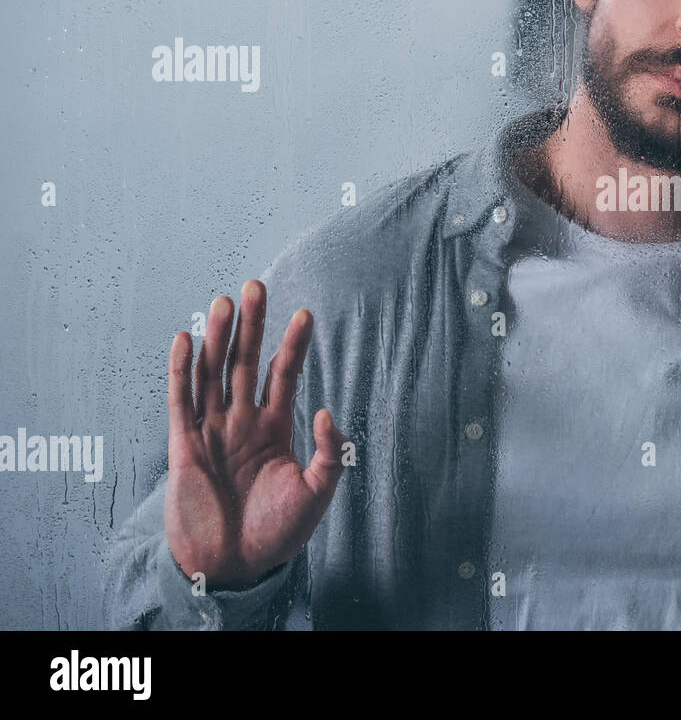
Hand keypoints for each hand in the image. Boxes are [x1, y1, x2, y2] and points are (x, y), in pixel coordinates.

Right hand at [165, 280, 348, 589]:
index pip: (283, 375)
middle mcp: (242, 421)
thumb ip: (327, 453)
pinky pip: (180, 401)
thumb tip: (326, 411)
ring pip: (213, 373)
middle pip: (245, 362)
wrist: (235, 567)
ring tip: (224, 301)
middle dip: (251, 325)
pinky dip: (182, 371)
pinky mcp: (183, 446)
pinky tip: (186, 340)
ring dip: (217, 338)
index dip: (293, 345)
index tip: (306, 314)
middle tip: (256, 285)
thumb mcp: (316, 493)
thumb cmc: (277, 532)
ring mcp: (212, 430)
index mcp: (275, 428)